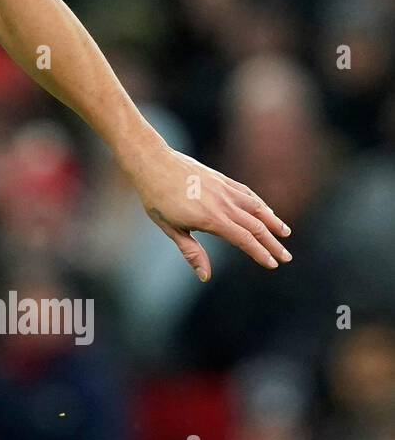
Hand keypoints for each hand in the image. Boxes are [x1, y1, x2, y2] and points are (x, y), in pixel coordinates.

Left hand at [123, 145, 291, 281]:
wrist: (153, 163)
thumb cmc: (157, 198)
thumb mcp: (171, 229)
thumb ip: (191, 252)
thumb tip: (205, 276)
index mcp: (212, 219)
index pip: (244, 240)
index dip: (260, 253)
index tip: (273, 264)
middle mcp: (223, 204)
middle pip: (255, 226)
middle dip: (272, 243)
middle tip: (286, 257)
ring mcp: (224, 189)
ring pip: (256, 207)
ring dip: (273, 221)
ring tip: (286, 233)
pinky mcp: (221, 179)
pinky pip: (246, 193)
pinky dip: (259, 203)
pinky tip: (265, 210)